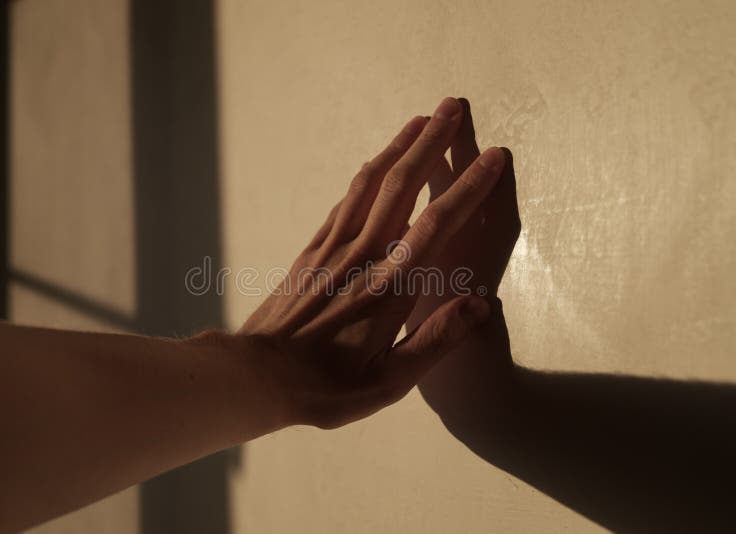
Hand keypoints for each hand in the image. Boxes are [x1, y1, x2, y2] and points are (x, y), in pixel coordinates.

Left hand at [235, 98, 505, 428]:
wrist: (254, 375)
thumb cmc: (325, 386)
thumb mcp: (388, 381)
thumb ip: (435, 342)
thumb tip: (480, 305)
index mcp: (389, 288)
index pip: (437, 224)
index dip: (468, 187)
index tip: (493, 157)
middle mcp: (363, 256)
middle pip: (402, 185)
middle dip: (432, 142)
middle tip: (454, 106)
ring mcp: (333, 248)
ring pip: (371, 183)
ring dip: (398, 146)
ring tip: (420, 118)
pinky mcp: (312, 251)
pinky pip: (343, 201)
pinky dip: (365, 175)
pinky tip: (375, 163)